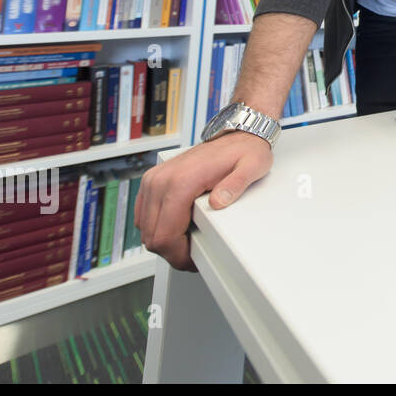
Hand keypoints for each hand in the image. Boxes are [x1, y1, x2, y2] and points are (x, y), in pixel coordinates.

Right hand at [134, 131, 272, 270]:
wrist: (236, 134)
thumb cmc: (243, 151)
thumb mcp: (251, 167)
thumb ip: (235, 185)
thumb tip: (218, 202)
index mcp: (181, 181)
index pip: (164, 235)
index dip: (177, 256)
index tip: (192, 260)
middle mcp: (161, 179)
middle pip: (151, 236)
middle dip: (172, 251)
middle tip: (193, 254)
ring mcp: (155, 179)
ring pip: (145, 227)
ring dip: (163, 239)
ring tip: (187, 241)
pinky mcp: (153, 180)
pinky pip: (144, 213)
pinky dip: (157, 226)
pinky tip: (176, 227)